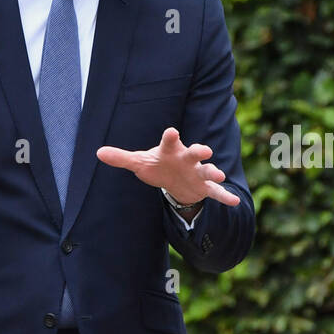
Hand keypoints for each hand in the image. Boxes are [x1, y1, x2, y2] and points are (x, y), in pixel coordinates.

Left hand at [96, 127, 240, 206]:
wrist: (175, 179)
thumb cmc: (158, 166)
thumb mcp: (140, 162)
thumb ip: (122, 158)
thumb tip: (98, 152)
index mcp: (171, 151)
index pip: (170, 142)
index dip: (171, 137)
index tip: (172, 131)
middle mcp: (187, 159)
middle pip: (194, 153)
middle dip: (200, 151)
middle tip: (206, 150)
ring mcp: (197, 172)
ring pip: (208, 170)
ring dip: (214, 172)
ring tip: (220, 175)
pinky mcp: (204, 187)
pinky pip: (215, 192)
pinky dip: (225, 196)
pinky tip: (235, 201)